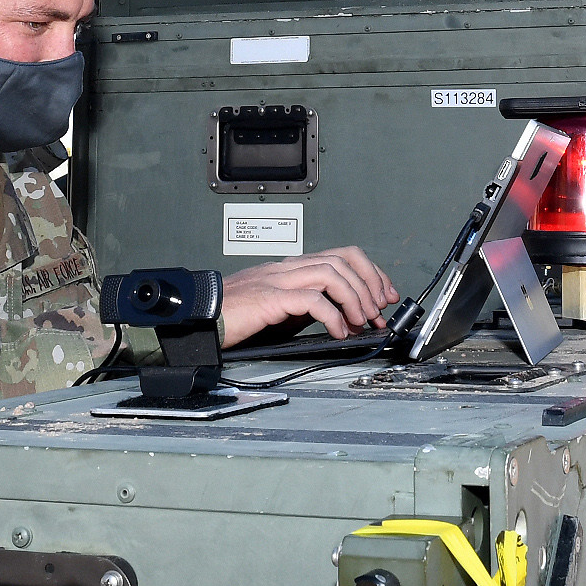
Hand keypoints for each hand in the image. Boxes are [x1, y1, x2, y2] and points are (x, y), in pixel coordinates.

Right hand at [220, 247, 398, 343]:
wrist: (201, 316)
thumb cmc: (234, 314)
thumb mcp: (280, 308)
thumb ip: (306, 306)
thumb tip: (340, 319)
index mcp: (292, 267)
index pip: (342, 255)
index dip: (370, 272)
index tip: (384, 294)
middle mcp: (289, 267)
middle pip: (343, 259)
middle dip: (370, 284)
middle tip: (379, 311)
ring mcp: (279, 279)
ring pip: (332, 272)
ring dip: (355, 298)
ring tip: (361, 321)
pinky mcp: (270, 298)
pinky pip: (312, 299)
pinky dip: (333, 315)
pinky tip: (338, 330)